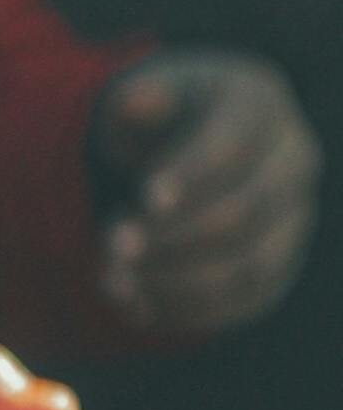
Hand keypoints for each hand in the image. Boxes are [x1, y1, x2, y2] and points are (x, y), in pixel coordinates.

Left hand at [99, 51, 320, 336]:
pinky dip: (189, 310)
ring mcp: (294, 217)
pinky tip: (136, 307)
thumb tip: (134, 102)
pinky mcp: (280, 265)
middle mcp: (292, 160)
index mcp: (259, 104)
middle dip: (174, 236)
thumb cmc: (154, 118)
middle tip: (115, 247)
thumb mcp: (136, 99)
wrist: (179, 152)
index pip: (234, 143)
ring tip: (115, 282)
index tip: (147, 200)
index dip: (192, 173)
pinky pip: (245, 300)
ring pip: (250, 264)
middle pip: (246, 210)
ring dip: (177, 281)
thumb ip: (134, 101)